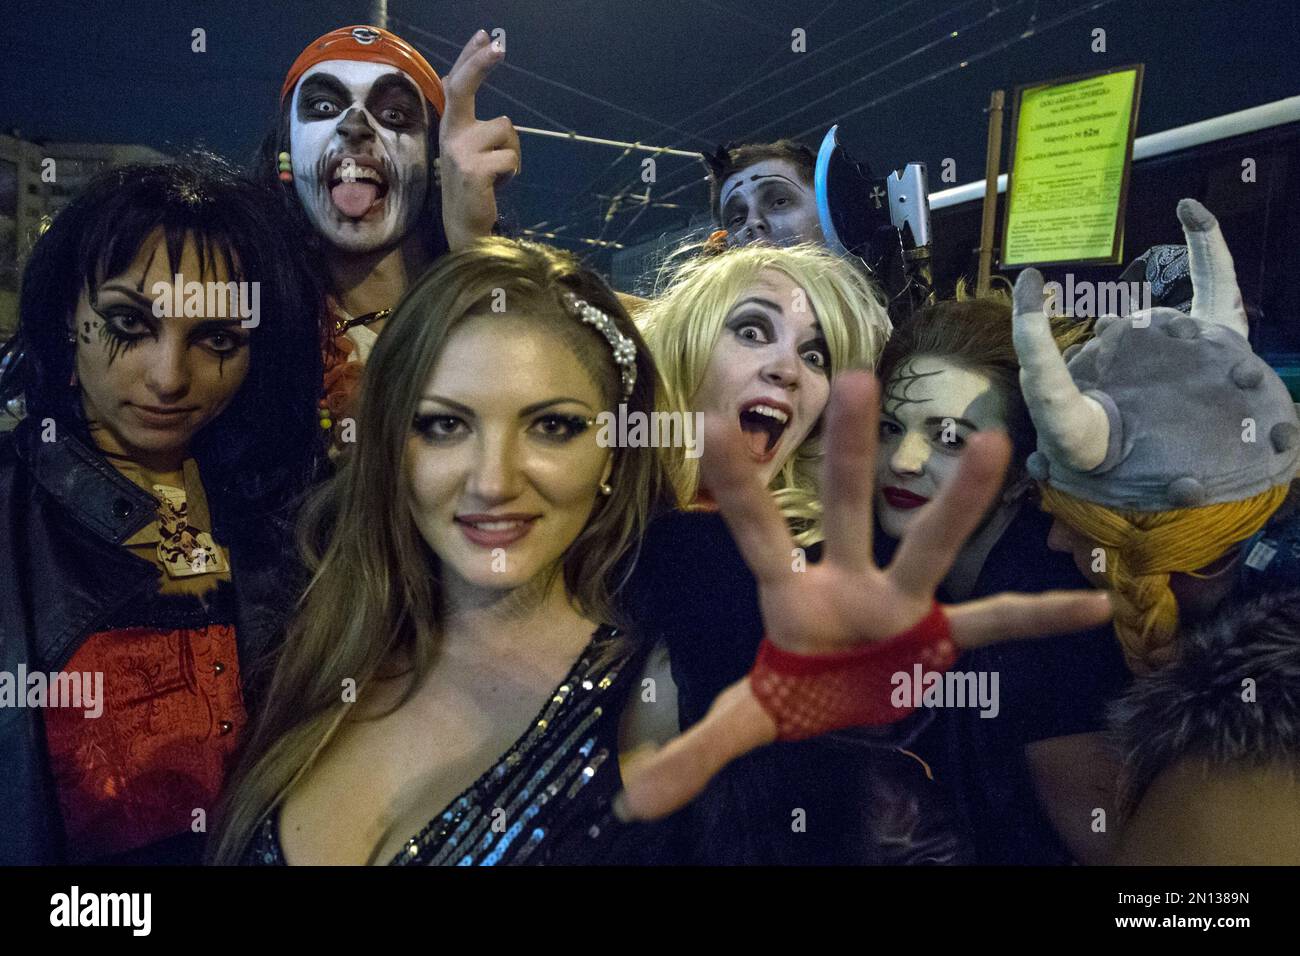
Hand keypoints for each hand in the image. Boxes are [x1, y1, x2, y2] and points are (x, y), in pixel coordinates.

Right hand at [439, 30, 520, 250]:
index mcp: (450, 127)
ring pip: (507, 130)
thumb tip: (499, 115)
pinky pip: (511, 158)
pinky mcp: (474, 169)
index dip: (469, 58)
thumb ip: (478, 127)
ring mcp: (459, 151)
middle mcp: (450, 134)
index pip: (456, 84)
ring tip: (496, 172)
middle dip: (480, 63)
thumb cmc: (476, 186)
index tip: (485, 35)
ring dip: (512, 151)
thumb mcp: (472, 151)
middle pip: (463, 87)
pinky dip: (513, 172)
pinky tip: (497, 185)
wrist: (465, 227)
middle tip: (499, 45)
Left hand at [614, 370, 1112, 821]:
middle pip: (844, 508)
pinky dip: (1039, 616)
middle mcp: (846, 580)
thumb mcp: (747, 717)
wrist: (848, 698)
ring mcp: (898, 601)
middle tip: (855, 378)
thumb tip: (631, 803)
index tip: (710, 422)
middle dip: (848, 452)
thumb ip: (696, 749)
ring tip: (995, 442)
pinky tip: (1093, 603)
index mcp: (791, 595)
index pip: (756, 533)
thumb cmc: (797, 684)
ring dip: (959, 502)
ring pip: (927, 544)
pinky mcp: (940, 633)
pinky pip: (995, 623)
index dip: (737, 486)